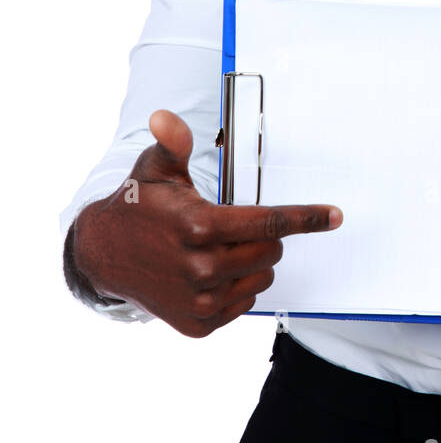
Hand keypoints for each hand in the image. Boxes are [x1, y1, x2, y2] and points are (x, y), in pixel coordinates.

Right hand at [71, 109, 342, 335]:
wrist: (103, 255)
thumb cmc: (139, 206)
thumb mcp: (156, 169)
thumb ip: (173, 143)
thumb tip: (165, 118)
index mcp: (200, 227)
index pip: (270, 223)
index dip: (307, 218)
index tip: (335, 216)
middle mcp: (202, 268)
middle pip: (270, 251)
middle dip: (266, 236)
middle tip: (236, 226)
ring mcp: (200, 301)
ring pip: (261, 277)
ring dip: (252, 262)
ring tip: (217, 249)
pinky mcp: (199, 324)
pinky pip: (245, 303)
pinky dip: (237, 286)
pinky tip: (209, 274)